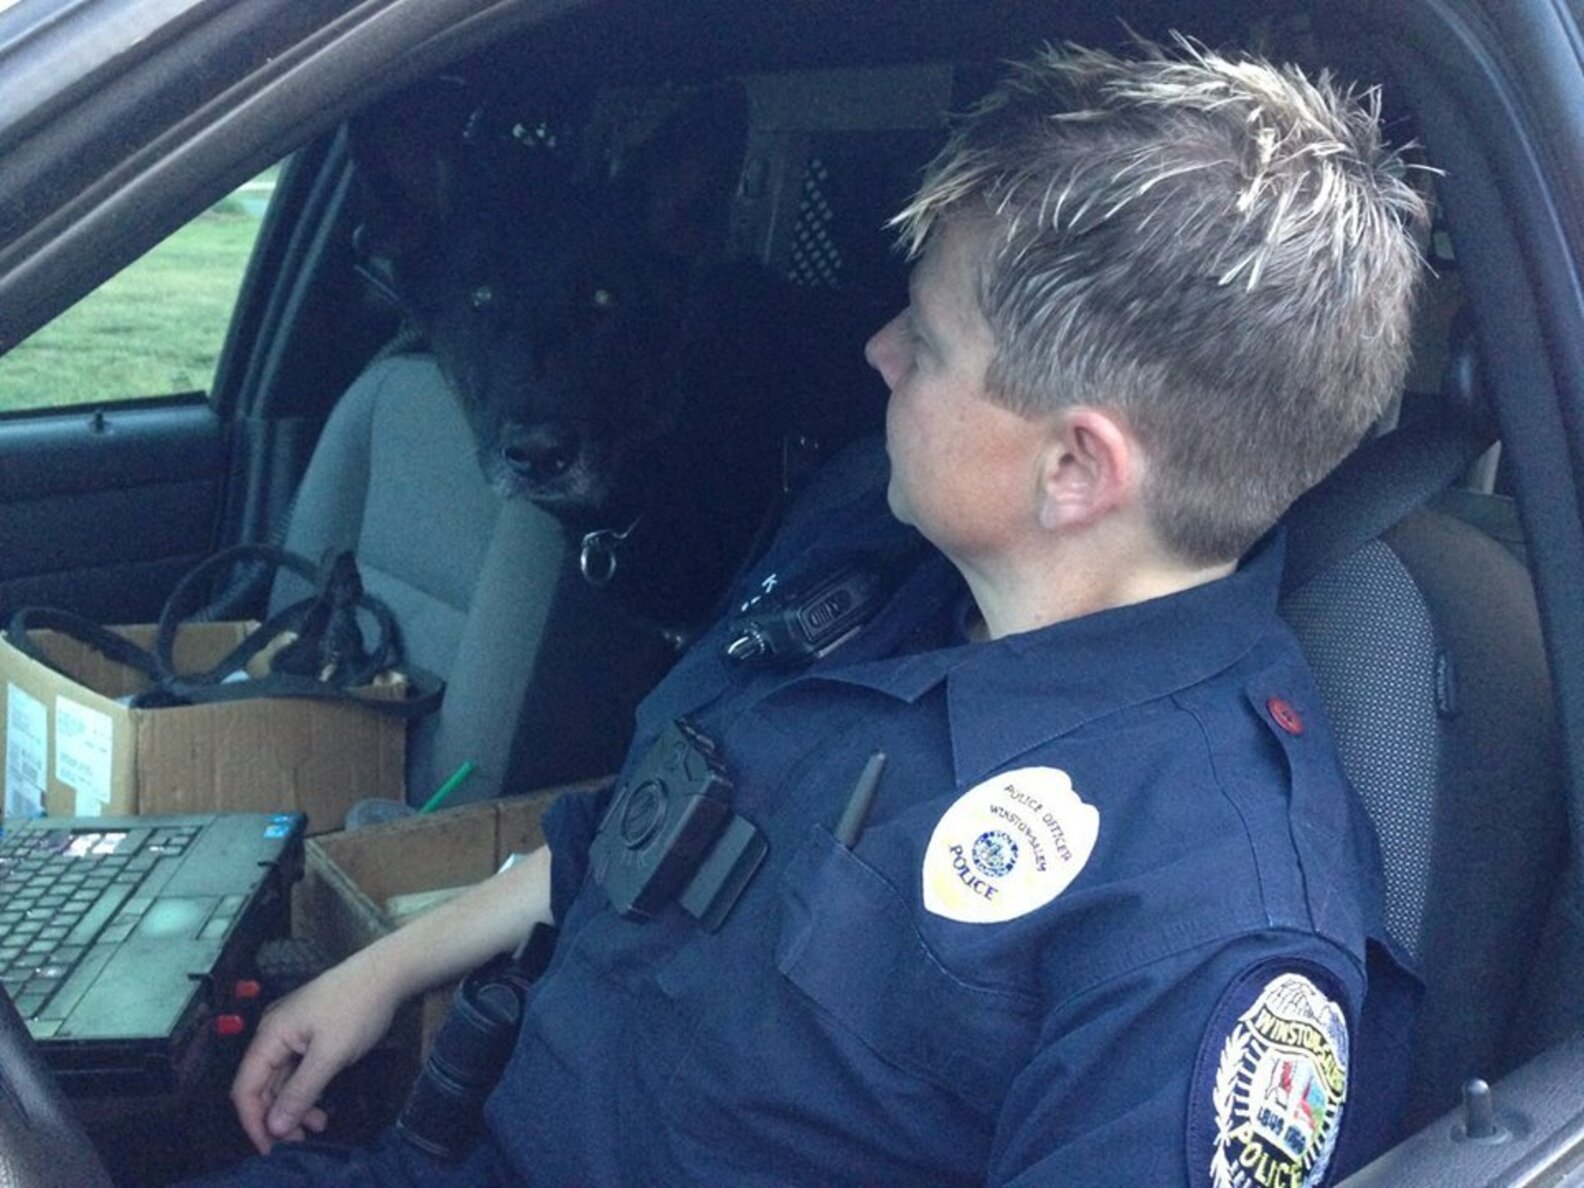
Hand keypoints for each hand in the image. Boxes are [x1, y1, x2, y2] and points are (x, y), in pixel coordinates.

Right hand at [230, 953, 402, 1152]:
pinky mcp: (308, 1035)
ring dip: (296, 1106)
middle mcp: (273, 1034)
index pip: (245, 1088)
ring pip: (282, 1081)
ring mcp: (291, 1033)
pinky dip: (306, 1090)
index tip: (270, 1148)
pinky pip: (297, 1070)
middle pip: (262, 1086)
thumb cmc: (357, 1010)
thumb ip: (301, 1091)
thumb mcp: (330, 1055)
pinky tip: (322, 1107)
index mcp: (269, 1036)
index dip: (253, 1122)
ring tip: (320, 1125)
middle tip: (304, 1138)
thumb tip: (275, 1128)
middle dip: (279, 1116)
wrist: (386, 973)